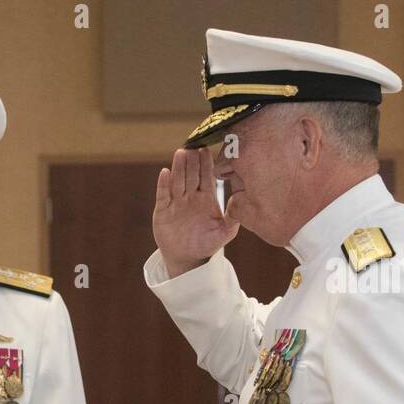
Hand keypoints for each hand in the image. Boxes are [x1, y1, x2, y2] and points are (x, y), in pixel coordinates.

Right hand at [152, 147, 239, 277]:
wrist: (188, 258)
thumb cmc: (207, 244)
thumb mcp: (224, 233)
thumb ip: (234, 219)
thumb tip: (240, 203)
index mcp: (206, 198)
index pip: (206, 177)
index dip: (206, 164)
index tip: (207, 150)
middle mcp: (190, 197)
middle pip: (191, 174)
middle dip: (192, 161)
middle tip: (194, 145)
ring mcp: (176, 202)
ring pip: (177, 181)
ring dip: (179, 167)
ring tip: (180, 153)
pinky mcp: (163, 210)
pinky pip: (163, 195)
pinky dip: (163, 184)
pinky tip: (165, 172)